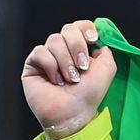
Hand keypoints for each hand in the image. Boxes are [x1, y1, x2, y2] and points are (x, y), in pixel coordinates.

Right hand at [22, 19, 115, 139]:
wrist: (73, 113)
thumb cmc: (89, 95)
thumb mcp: (107, 70)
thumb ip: (106, 50)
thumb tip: (100, 38)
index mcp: (81, 50)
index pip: (80, 26)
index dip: (85, 28)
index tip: (93, 40)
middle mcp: (64, 50)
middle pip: (67, 29)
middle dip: (77, 46)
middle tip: (83, 66)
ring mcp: (48, 56)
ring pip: (54, 40)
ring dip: (66, 61)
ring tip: (71, 79)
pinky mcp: (33, 64)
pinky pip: (41, 52)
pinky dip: (52, 66)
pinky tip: (56, 81)